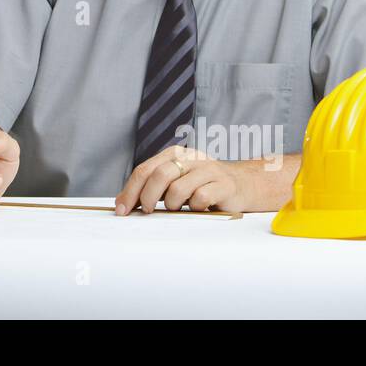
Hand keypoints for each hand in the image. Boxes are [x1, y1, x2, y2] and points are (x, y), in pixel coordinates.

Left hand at [115, 144, 252, 215]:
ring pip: (177, 189)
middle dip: (147, 198)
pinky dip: (195, 207)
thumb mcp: (177, 181)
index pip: (145, 170)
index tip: (122, 210)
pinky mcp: (223, 184)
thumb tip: (123, 204)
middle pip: (158, 176)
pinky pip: (200, 198)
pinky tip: (199, 207)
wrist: (243, 185)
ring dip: (173, 205)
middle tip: (147, 211)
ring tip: (179, 207)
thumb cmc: (203, 185)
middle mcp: (190, 158)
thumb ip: (152, 187)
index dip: (130, 191)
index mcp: (174, 154)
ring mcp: (207, 169)